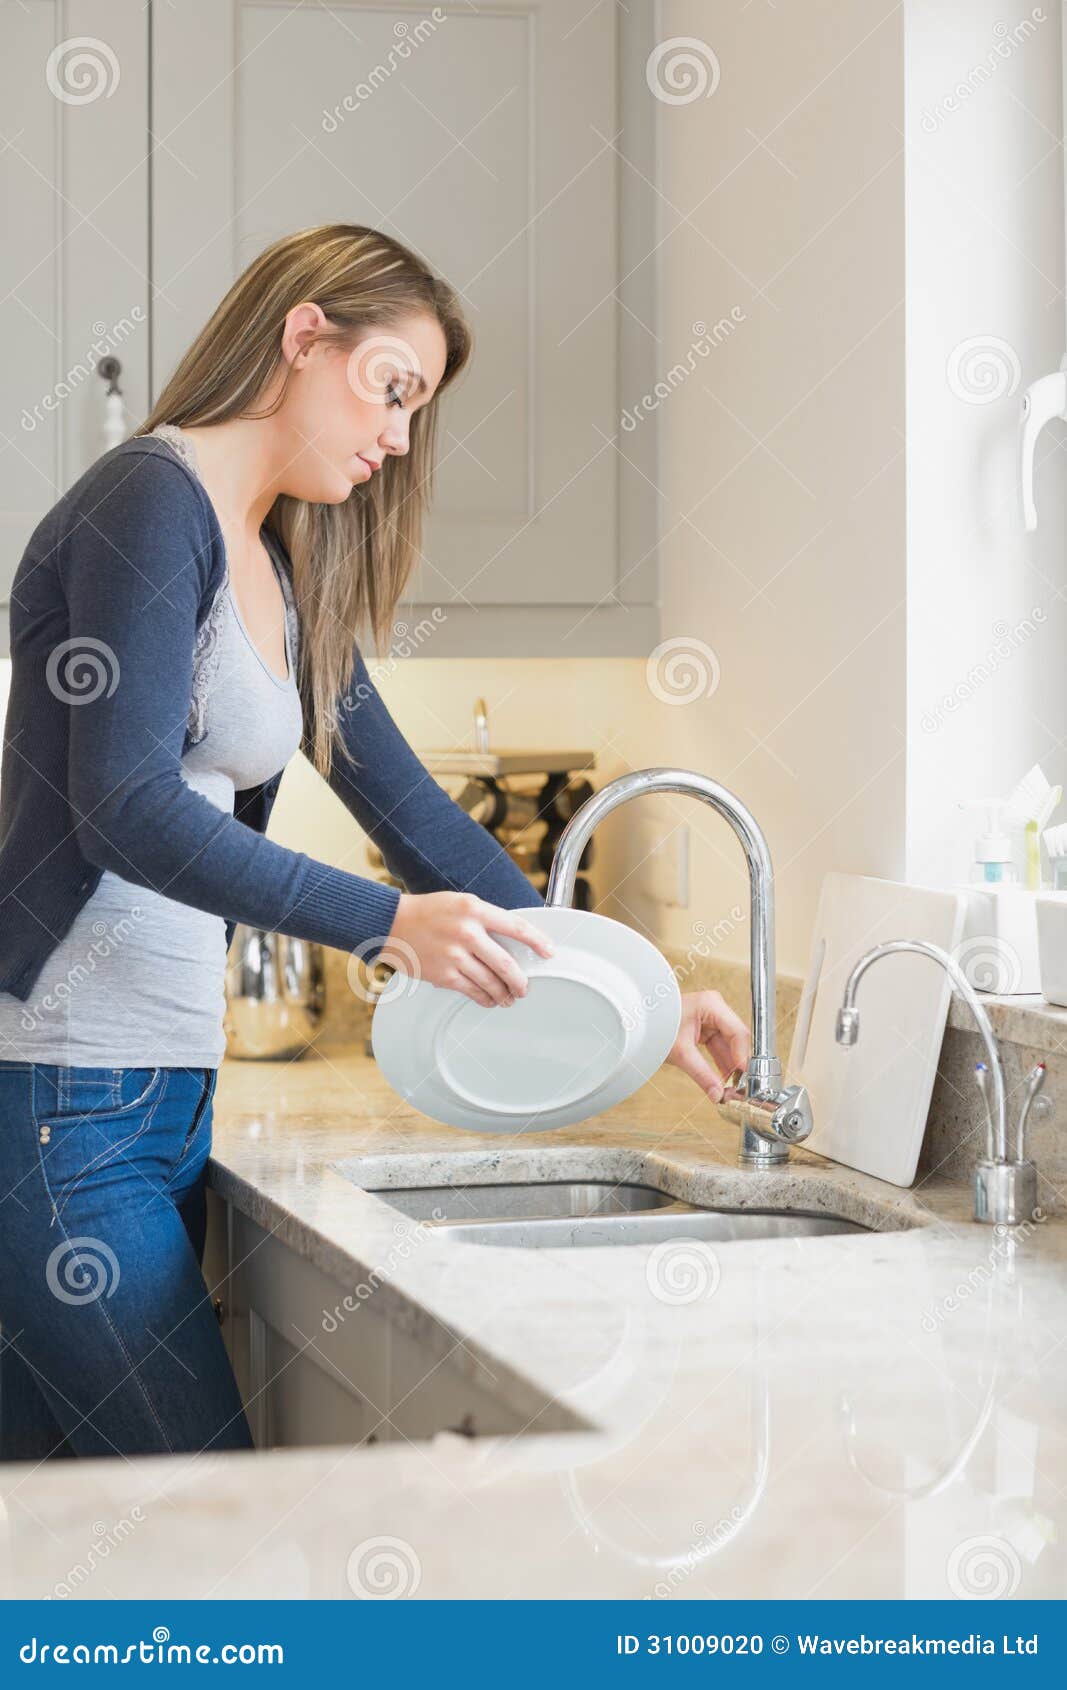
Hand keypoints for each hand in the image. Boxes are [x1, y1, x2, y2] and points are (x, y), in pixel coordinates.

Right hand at [381, 892, 554, 1007]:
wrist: (392, 924)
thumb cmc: (428, 912)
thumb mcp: (461, 903)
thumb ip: (486, 919)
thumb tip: (511, 941)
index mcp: (474, 909)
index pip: (516, 927)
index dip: (537, 941)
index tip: (549, 952)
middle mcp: (466, 932)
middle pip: (506, 964)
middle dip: (521, 981)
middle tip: (525, 988)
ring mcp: (455, 955)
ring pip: (491, 982)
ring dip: (504, 994)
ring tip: (509, 998)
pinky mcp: (444, 975)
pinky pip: (472, 991)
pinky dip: (485, 998)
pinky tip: (490, 999)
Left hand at [665, 990, 751, 1101]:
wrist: (637, 1022)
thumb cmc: (655, 1026)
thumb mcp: (680, 1052)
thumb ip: (702, 1074)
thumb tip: (718, 1094)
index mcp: (711, 1005)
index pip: (738, 1033)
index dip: (742, 1057)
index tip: (744, 1077)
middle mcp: (715, 1009)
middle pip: (736, 1040)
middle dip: (737, 1065)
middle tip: (739, 1088)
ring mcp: (711, 1019)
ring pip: (728, 1047)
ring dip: (729, 1067)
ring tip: (731, 1089)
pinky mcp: (706, 1029)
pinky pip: (718, 1048)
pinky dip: (720, 1064)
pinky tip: (722, 1081)